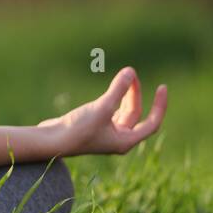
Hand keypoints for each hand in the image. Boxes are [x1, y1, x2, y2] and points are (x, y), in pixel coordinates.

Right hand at [40, 67, 168, 156]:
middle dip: (134, 94)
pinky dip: (113, 99)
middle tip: (130, 74)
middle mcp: (118, 139)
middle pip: (135, 114)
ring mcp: (105, 134)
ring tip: (124, 77)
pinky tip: (110, 91)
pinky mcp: (93, 127)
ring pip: (122, 112)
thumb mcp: (101, 108)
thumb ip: (117, 90)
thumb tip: (131, 71)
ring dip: (124, 95)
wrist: (51, 141)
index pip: (152, 123)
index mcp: (125, 141)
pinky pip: (110, 111)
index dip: (159, 106)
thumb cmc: (78, 129)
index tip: (162, 87)